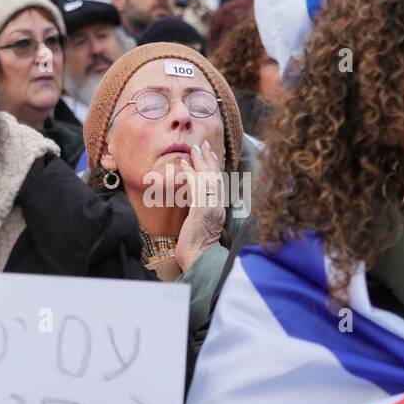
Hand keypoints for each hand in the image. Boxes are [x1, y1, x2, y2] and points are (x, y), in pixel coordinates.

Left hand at [175, 139, 225, 271]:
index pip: (218, 183)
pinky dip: (191, 174)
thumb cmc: (197, 248)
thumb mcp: (199, 226)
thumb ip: (199, 213)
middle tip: (203, 144)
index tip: (211, 153)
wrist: (199, 260)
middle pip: (215, 177)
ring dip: (201, 162)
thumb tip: (194, 206)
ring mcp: (211, 207)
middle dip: (210, 159)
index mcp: (218, 209)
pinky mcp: (202, 210)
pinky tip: (184, 164)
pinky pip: (197, 187)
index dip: (215, 167)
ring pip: (208, 179)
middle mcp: (218, 206)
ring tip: (194, 148)